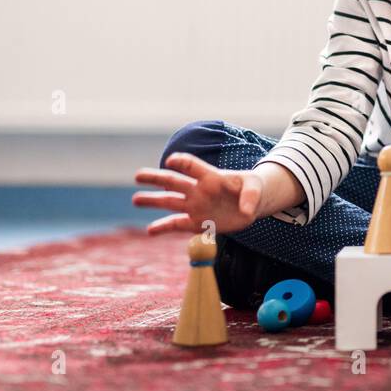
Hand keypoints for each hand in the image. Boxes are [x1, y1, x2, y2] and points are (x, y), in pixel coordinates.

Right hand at [132, 151, 262, 235]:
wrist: (250, 205)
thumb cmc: (251, 189)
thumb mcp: (255, 189)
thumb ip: (251, 196)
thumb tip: (246, 211)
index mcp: (211, 176)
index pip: (193, 166)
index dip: (182, 162)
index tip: (171, 161)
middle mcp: (198, 190)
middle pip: (174, 182)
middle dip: (155, 178)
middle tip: (137, 175)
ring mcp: (195, 206)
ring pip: (170, 202)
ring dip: (153, 201)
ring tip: (135, 200)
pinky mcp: (196, 223)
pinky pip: (177, 224)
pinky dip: (164, 227)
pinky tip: (150, 230)